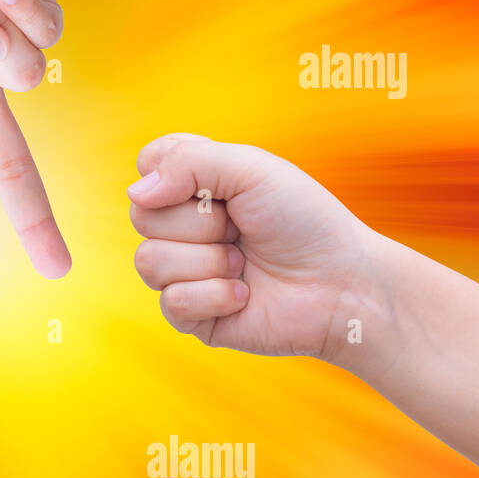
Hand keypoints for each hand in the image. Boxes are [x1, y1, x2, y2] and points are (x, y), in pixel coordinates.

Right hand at [127, 134, 378, 358]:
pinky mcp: (191, 315)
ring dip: (208, 263)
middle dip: (200, 223)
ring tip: (244, 264)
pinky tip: (244, 294)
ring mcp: (182, 272)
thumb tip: (135, 194)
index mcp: (195, 185)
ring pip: (149, 262)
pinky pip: (171, 302)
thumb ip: (188, 162)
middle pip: (142, 216)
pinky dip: (214, 297)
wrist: (343, 285)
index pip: (148, 165)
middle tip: (241, 228)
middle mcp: (182, 227)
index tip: (219, 184)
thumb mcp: (253, 169)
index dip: (173, 174)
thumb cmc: (306, 222)